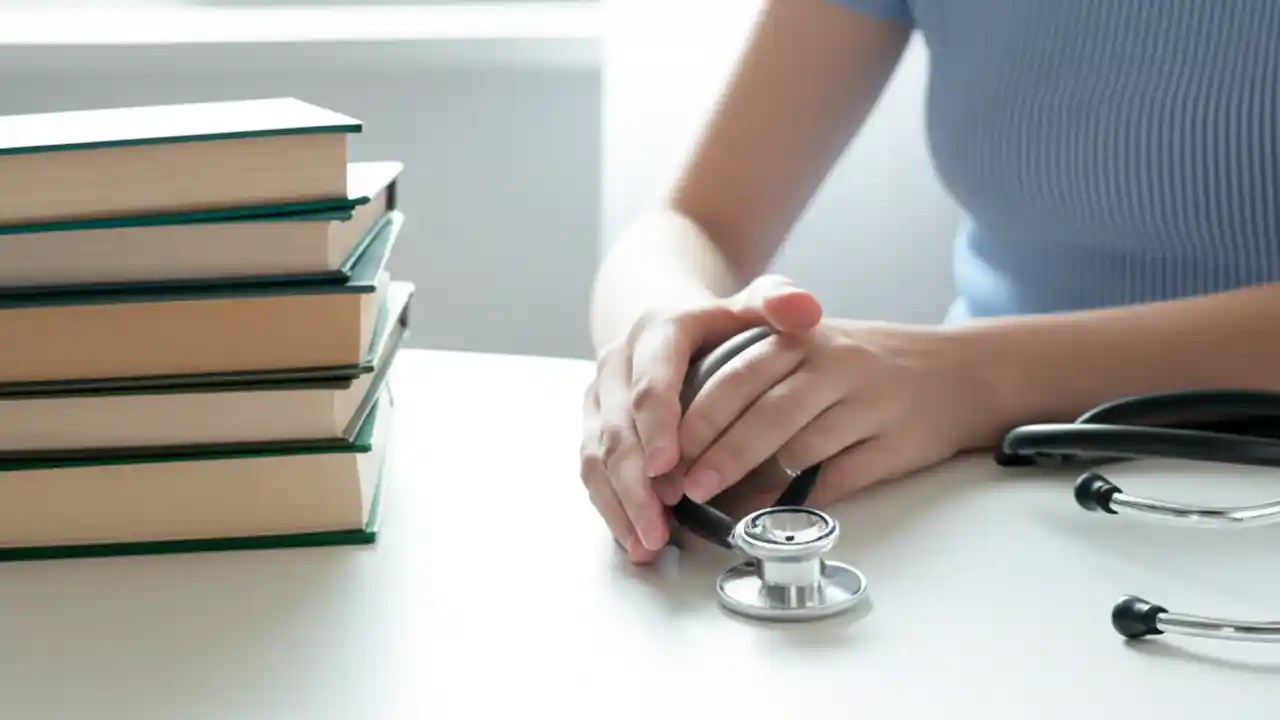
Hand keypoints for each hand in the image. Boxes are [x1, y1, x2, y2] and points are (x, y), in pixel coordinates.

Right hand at [580, 275, 821, 563]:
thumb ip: (778, 304)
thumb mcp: (750, 305)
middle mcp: (618, 364)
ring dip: (620, 503)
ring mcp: (600, 398)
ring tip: (647, 543)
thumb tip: (805, 309)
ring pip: (598, 455)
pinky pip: (593, 472)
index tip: (668, 465)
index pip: (651, 382)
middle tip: (659, 523)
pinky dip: (612, 509)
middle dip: (636, 481)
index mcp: (657, 333)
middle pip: (618, 428)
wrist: (664, 320)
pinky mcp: (593, 426)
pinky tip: (634, 540)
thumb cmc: (717, 324)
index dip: (657, 425)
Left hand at [677, 318, 991, 506]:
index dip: (699, 414)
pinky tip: (769, 511)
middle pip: (766, 411)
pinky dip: (797, 498)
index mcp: (803, 335)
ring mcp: (869, 402)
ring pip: (800, 446)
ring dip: (752, 480)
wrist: (958, 372)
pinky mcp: (896, 442)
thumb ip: (758, 372)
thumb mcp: (812, 344)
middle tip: (686, 484)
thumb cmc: (867, 364)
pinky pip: (837, 477)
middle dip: (719, 452)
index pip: (738, 373)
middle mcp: (836, 363)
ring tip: (717, 502)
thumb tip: (690, 430)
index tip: (669, 447)